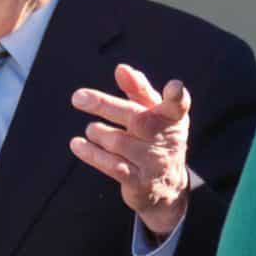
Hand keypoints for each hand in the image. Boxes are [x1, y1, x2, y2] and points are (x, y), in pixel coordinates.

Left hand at [69, 64, 191, 237]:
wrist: (167, 185)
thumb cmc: (156, 137)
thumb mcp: (153, 112)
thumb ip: (138, 89)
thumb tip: (121, 69)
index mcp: (173, 118)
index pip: (177, 105)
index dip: (177, 97)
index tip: (175, 87)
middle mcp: (167, 140)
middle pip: (136, 118)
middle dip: (105, 106)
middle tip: (78, 97)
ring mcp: (154, 163)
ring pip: (118, 142)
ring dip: (98, 132)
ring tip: (92, 129)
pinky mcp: (140, 182)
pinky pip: (111, 165)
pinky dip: (92, 153)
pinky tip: (78, 144)